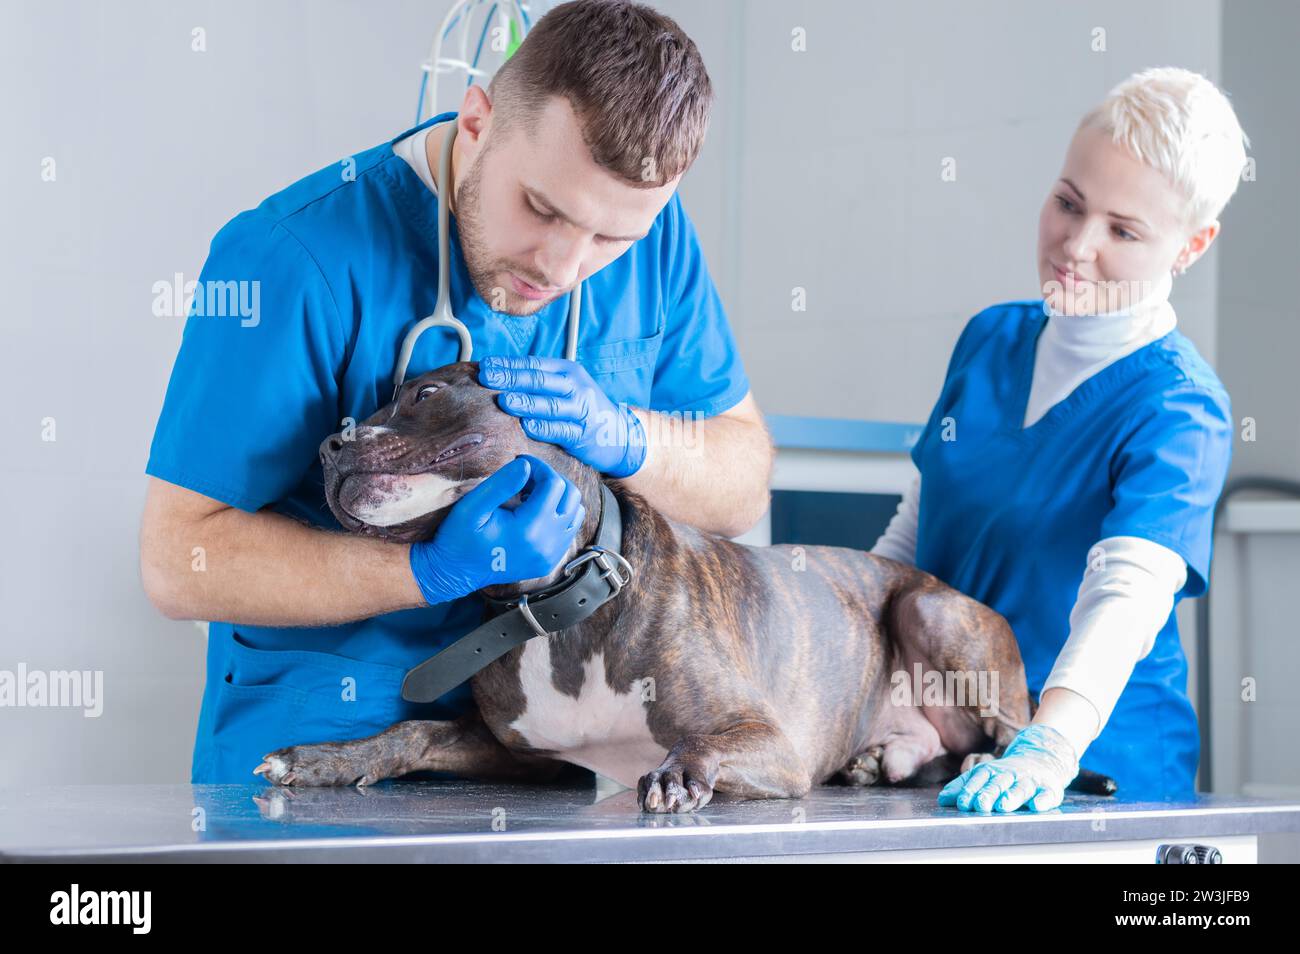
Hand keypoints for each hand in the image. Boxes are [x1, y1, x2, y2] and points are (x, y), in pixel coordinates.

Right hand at [408, 454, 584, 605]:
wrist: (456, 572)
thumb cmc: (460, 537)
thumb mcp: (472, 506)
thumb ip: (501, 483)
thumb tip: (527, 465)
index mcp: (529, 529)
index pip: (554, 484)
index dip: (539, 467)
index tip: (520, 462)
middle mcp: (547, 545)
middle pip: (571, 496)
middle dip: (551, 479)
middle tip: (525, 478)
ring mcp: (551, 555)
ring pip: (576, 512)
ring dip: (558, 497)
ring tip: (530, 495)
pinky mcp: (550, 561)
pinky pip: (569, 529)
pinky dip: (558, 515)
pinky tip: (533, 513)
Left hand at [478, 355, 647, 477]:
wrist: (619, 434)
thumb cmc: (582, 409)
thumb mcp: (565, 387)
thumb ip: (537, 382)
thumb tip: (496, 376)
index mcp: (567, 371)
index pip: (533, 365)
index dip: (508, 364)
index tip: (485, 365)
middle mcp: (575, 387)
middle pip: (539, 381)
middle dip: (511, 378)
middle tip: (487, 378)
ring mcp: (580, 410)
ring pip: (550, 405)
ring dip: (526, 402)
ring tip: (504, 401)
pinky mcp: (583, 434)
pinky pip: (561, 431)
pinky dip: (544, 429)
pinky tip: (527, 426)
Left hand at [937, 723, 1079, 812]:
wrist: (1041, 759)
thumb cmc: (1007, 774)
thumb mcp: (985, 775)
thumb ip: (964, 786)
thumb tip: (942, 800)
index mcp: (993, 771)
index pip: (979, 779)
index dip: (970, 790)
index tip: (961, 803)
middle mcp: (1011, 774)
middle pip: (998, 784)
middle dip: (988, 794)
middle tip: (979, 805)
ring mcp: (1030, 780)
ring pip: (1020, 788)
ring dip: (1012, 797)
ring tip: (1003, 805)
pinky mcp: (1049, 788)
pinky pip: (1047, 794)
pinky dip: (1043, 800)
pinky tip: (1037, 806)